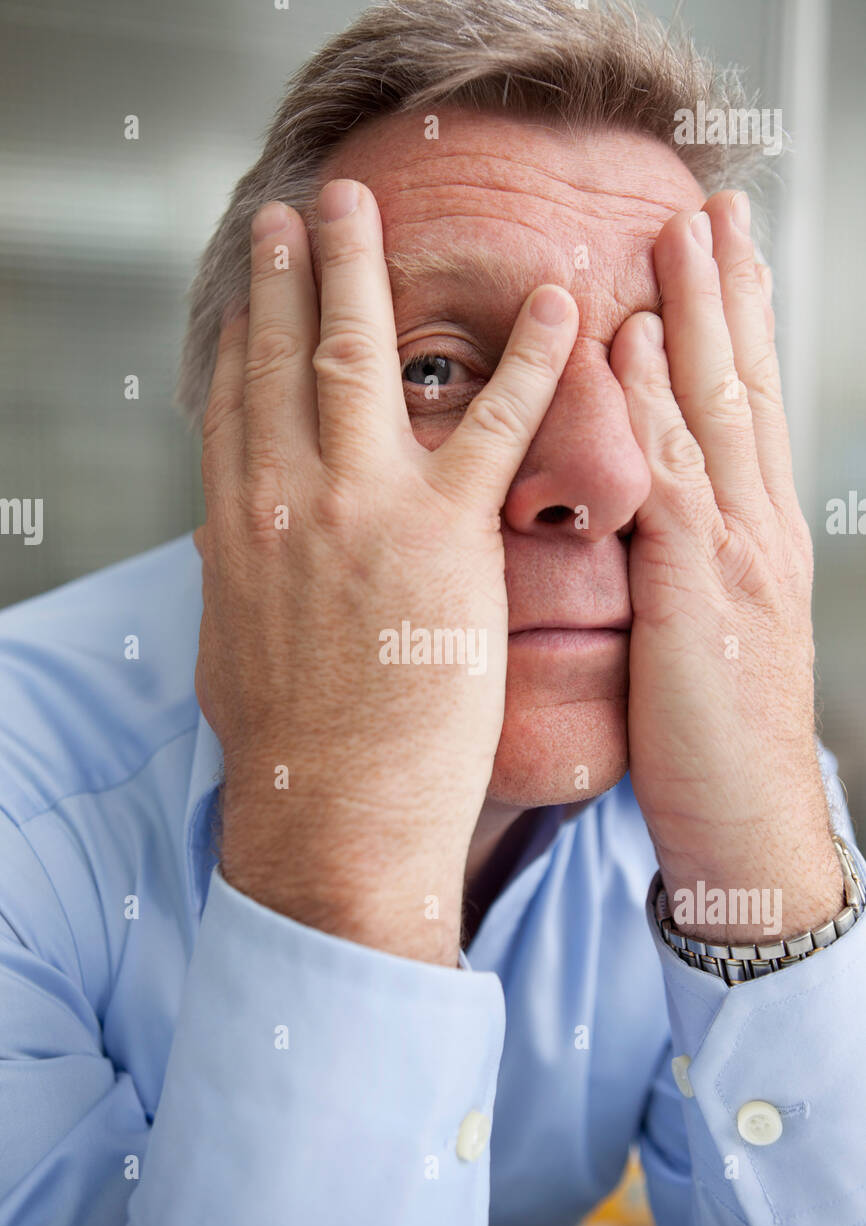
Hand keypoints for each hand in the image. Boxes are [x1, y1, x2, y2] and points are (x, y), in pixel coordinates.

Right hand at [195, 181, 577, 962]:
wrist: (333, 817)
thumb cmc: (289, 756)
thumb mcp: (231, 658)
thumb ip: (232, 589)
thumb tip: (220, 556)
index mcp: (239, 530)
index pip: (236, 404)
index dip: (245, 331)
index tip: (256, 283)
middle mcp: (288, 500)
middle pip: (285, 356)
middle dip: (294, 269)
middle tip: (305, 207)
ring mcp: (364, 509)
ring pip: (364, 357)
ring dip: (367, 269)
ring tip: (370, 206)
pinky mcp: (445, 535)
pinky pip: (496, 422)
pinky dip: (532, 356)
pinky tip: (553, 303)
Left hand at [609, 190, 841, 940]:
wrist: (747, 825)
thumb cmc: (710, 744)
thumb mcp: (699, 640)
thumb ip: (677, 572)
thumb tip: (641, 525)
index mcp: (752, 542)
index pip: (744, 415)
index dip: (736, 331)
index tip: (718, 260)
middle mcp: (756, 531)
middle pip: (743, 389)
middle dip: (729, 293)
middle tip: (712, 208)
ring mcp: (737, 556)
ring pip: (718, 412)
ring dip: (701, 316)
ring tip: (685, 234)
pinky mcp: (700, 591)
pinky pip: (674, 479)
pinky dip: (658, 406)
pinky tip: (638, 344)